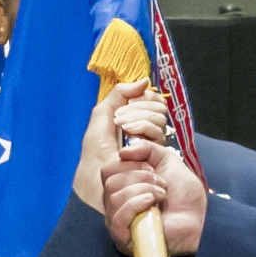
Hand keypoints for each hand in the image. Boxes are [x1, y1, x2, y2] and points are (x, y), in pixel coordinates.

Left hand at [74, 86, 170, 211]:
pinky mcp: (157, 156)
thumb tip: (144, 81)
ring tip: (123, 129)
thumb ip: (119, 94)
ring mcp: (153, 144)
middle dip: (138, 108)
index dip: (144, 97)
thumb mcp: (102, 116)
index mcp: (136, 118)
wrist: (95, 176)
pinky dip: (143, 130)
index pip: (152, 99)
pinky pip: (158, 134)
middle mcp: (147, 130)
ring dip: (139, 119)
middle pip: (158, 107)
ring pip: (160, 119)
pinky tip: (131, 138)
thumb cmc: (95, 151)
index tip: (130, 101)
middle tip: (120, 120)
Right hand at [101, 132, 207, 256]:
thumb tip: (123, 151)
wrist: (198, 221)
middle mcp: (116, 203)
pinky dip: (135, 204)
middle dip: (139, 176)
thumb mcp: (168, 161)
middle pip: (110, 181)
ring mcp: (118, 221)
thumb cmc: (184, 197)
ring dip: (143, 189)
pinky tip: (151, 203)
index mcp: (123, 185)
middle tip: (161, 183)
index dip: (129, 162)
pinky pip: (117, 217)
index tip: (152, 168)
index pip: (108, 168)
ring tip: (162, 195)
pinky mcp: (123, 237)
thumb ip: (147, 148)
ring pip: (114, 196)